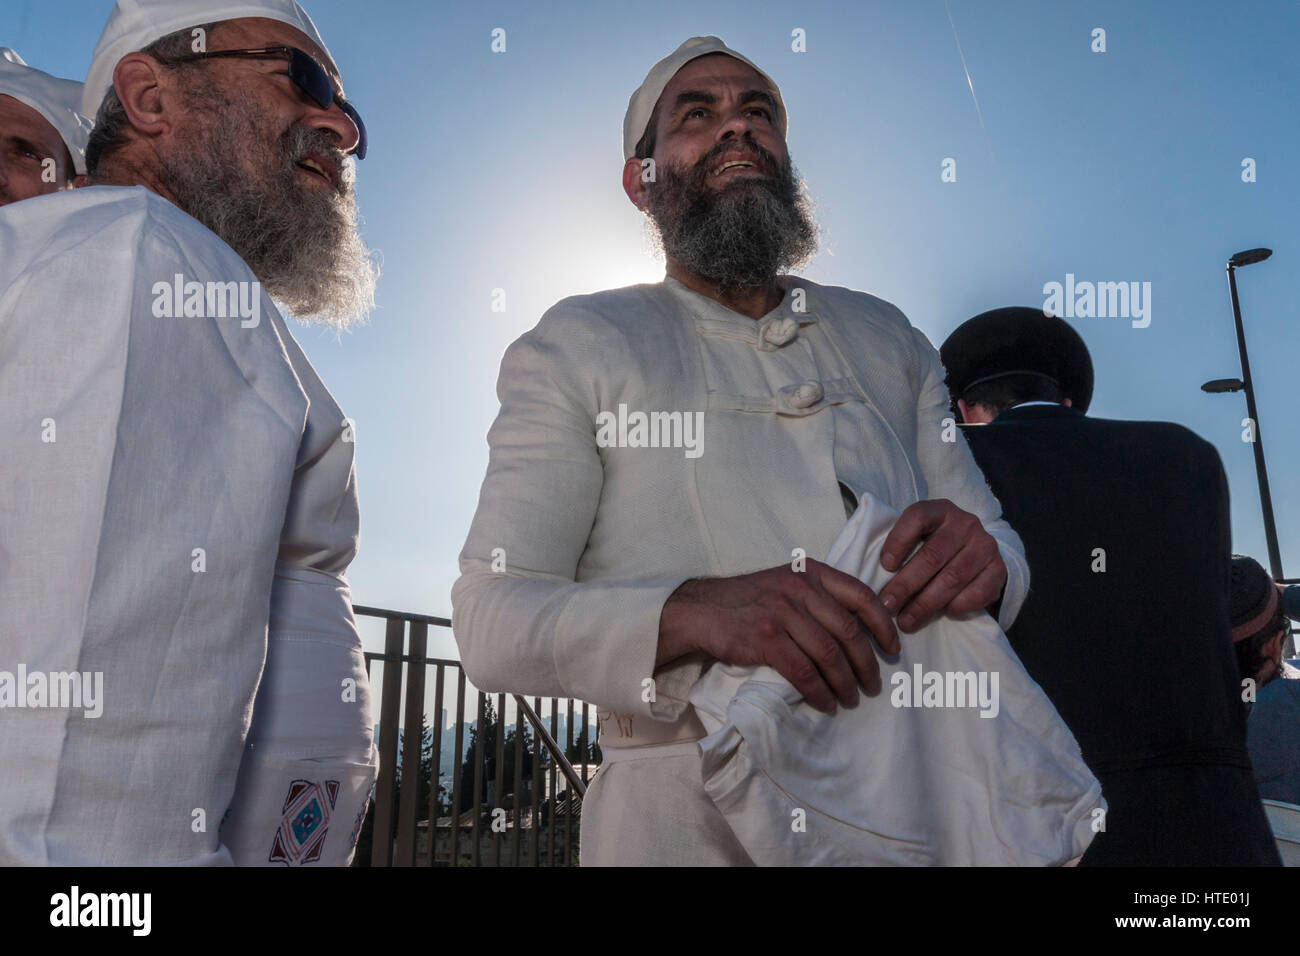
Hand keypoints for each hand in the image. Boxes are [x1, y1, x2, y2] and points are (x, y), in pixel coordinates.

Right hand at [657, 559, 898, 712]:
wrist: (703, 609)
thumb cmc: (749, 600)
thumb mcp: (787, 583)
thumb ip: (819, 596)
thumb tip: (858, 629)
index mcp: (811, 572)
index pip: (860, 595)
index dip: (883, 624)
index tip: (893, 648)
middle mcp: (799, 588)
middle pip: (848, 630)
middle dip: (866, 662)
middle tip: (874, 684)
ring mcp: (782, 612)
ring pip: (829, 654)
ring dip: (845, 682)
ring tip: (851, 698)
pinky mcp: (766, 638)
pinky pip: (804, 671)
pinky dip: (819, 691)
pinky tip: (826, 702)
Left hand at [877, 499, 1006, 632]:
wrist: (978, 555)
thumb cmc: (935, 547)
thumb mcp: (920, 538)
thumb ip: (901, 548)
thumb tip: (869, 580)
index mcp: (940, 510)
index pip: (918, 517)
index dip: (898, 541)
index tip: (884, 566)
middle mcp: (966, 523)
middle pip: (933, 555)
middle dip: (906, 584)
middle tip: (887, 606)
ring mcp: (986, 545)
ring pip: (953, 577)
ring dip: (927, 603)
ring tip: (906, 621)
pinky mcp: (1000, 569)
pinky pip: (979, 591)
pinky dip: (959, 604)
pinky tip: (944, 613)